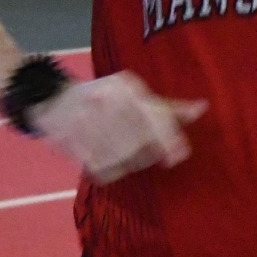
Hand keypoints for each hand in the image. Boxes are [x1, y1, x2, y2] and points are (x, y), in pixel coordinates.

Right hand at [32, 71, 206, 183]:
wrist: (53, 100)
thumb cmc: (103, 96)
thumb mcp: (134, 93)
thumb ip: (167, 106)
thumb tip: (202, 108)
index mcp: (124, 88)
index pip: (152, 115)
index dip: (169, 138)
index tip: (179, 156)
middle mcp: (105, 102)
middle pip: (140, 141)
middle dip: (150, 152)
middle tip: (152, 153)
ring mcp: (87, 124)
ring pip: (123, 157)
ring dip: (132, 162)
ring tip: (128, 153)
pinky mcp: (74, 145)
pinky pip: (104, 168)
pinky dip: (114, 169)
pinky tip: (111, 159)